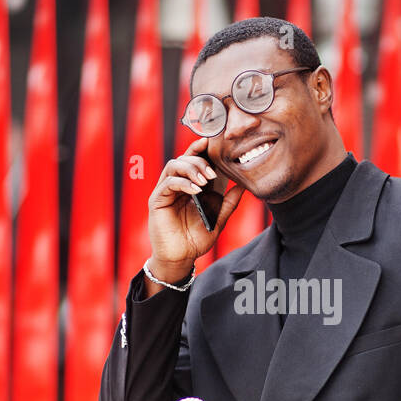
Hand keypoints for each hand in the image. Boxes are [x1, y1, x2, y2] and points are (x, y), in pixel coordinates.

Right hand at [146, 136, 245, 275]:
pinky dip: (183, 182)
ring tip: (205, 180)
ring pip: (174, 166)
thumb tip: (243, 185)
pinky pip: (168, 183)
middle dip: (200, 161)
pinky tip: (196, 190)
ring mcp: (166, 191)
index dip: (202, 149)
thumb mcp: (218, 219)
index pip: (195, 160)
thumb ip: (229, 202)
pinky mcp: (157, 200)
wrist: (181, 258)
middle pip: (184, 159)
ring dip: (191, 168)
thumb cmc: (197, 239)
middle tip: (213, 172)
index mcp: (191, 185)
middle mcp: (177, 185)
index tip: (214, 142)